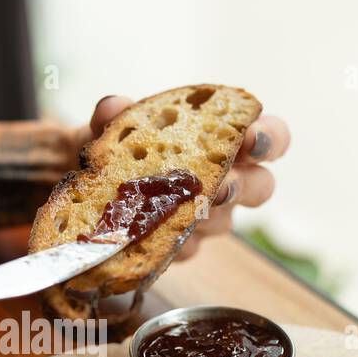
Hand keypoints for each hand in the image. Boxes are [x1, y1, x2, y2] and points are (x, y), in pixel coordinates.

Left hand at [85, 95, 290, 259]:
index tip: (250, 137)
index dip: (269, 138)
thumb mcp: (110, 126)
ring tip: (170, 212)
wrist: (87, 185)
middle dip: (242, 186)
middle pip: (261, 187)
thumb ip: (113, 115)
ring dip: (201, 217)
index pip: (270, 136)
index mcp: (224, 140)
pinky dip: (169, 243)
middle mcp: (226, 179)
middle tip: (217, 188)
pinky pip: (188, 250)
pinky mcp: (183, 246)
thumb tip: (114, 106)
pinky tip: (146, 236)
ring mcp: (209, 216)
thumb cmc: (116, 147)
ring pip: (223, 222)